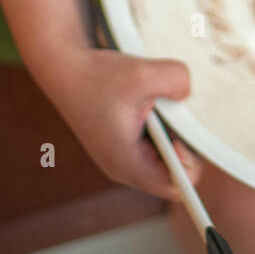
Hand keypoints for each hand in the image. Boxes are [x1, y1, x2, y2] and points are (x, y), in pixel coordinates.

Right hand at [45, 46, 204, 200]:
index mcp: (128, 164)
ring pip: (165, 153)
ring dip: (169, 127)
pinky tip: (148, 98)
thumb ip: (176, 80)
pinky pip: (154, 140)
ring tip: (154, 101)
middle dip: (181, 139)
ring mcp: (123, 156)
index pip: (176, 186)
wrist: (64, 68)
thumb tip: (190, 93)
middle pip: (174, 169)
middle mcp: (125, 167)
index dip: (189, 161)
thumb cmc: (95, 75)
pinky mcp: (122, 142)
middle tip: (168, 108)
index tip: (179, 131)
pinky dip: (159, 120)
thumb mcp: (141, 72)